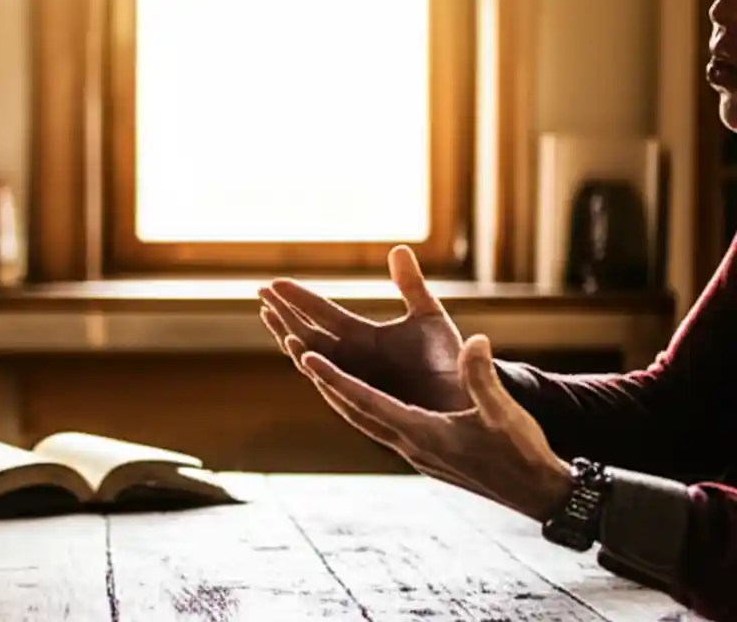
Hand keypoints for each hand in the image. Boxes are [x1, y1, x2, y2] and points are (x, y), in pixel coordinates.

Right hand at [259, 245, 470, 411]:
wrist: (466, 398)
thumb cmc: (448, 360)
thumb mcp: (428, 316)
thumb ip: (410, 285)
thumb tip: (398, 248)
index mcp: (363, 335)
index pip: (322, 312)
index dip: (298, 297)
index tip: (273, 282)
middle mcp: (351, 356)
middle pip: (306, 332)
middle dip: (283, 312)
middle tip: (260, 292)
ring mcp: (353, 377)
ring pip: (310, 355)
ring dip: (289, 334)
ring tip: (270, 315)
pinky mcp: (360, 396)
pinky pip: (329, 378)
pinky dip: (311, 362)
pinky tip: (298, 348)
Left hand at [301, 332, 572, 522]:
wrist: (536, 493)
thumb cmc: (522, 452)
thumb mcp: (504, 411)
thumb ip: (484, 377)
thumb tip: (476, 339)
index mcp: (422, 433)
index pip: (366, 401)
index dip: (335, 379)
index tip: (306, 358)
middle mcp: (410, 446)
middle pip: (353, 411)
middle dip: (323, 383)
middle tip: (296, 354)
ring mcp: (415, 454)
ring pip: (364, 421)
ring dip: (338, 397)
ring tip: (313, 374)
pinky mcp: (425, 456)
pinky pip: (380, 428)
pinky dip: (361, 409)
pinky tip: (358, 400)